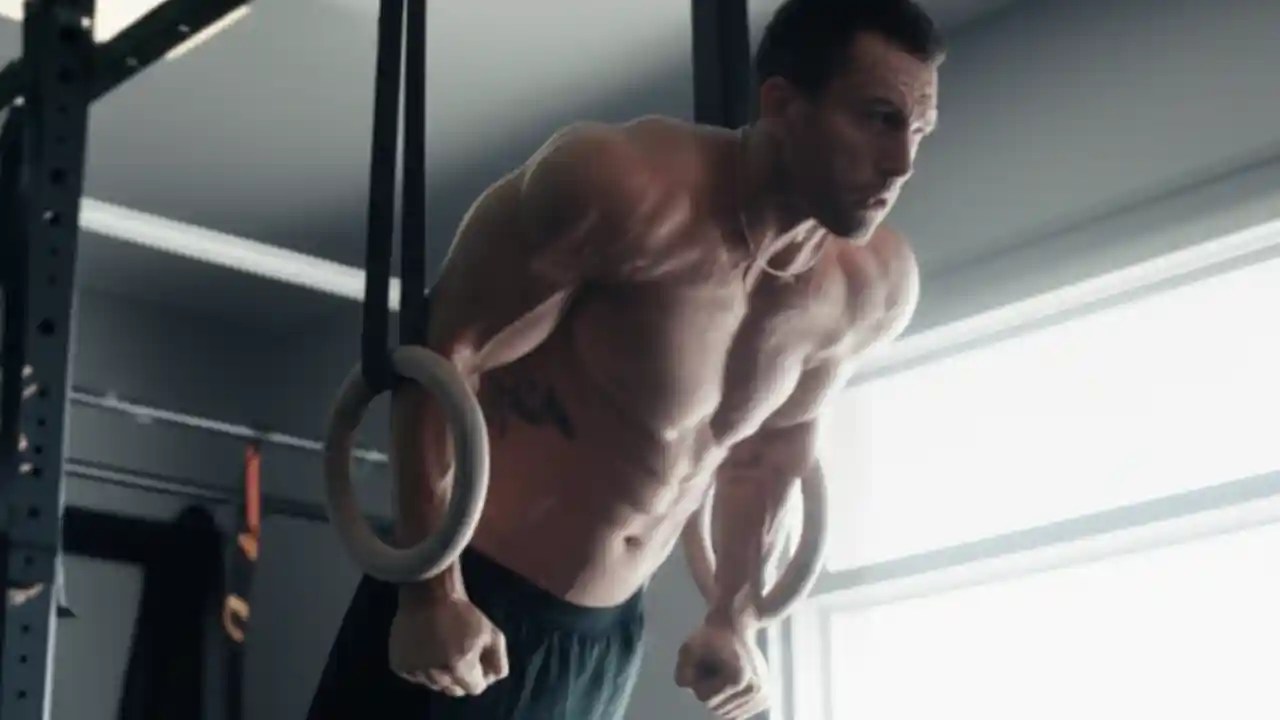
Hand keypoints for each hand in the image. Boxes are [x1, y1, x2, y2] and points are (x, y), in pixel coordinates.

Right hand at [389, 594, 508, 697]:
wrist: (428, 594)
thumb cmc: (463, 613)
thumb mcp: (493, 634)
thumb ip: (499, 662)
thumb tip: (492, 680)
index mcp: (460, 667)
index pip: (475, 689)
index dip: (480, 676)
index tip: (477, 661)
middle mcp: (436, 675)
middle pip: (454, 691)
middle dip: (461, 677)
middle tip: (459, 655)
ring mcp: (415, 671)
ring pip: (434, 685)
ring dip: (441, 673)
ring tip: (441, 649)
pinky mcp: (399, 666)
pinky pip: (416, 677)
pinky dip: (422, 668)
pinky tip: (425, 648)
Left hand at [675, 621, 769, 718]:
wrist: (736, 626)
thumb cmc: (710, 637)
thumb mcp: (688, 649)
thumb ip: (682, 672)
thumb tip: (690, 690)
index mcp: (738, 678)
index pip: (704, 698)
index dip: (699, 680)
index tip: (706, 661)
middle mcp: (754, 690)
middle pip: (717, 708)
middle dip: (709, 691)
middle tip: (714, 666)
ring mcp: (762, 696)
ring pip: (727, 713)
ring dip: (719, 696)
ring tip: (724, 673)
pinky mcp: (765, 699)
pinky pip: (738, 714)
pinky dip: (730, 701)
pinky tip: (733, 682)